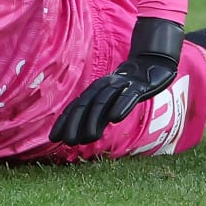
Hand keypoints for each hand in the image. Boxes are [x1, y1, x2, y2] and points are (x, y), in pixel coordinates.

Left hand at [50, 17, 183, 145]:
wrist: (151, 64)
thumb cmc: (127, 87)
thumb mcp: (110, 100)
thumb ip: (97, 115)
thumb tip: (82, 137)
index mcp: (95, 91)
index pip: (75, 107)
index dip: (64, 122)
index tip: (54, 138)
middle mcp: (103, 86)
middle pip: (85, 104)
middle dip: (75, 123)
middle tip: (68, 141)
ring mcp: (120, 85)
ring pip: (103, 101)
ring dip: (94, 119)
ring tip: (89, 137)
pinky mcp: (138, 86)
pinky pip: (128, 96)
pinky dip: (121, 105)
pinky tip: (115, 118)